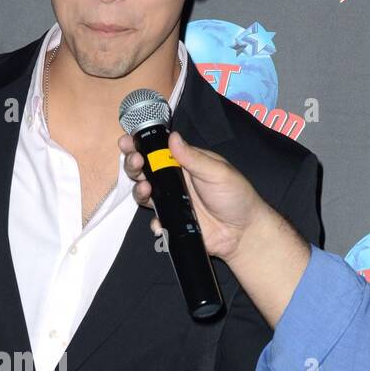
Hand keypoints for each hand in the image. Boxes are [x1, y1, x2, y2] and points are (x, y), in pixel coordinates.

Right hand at [119, 128, 264, 260]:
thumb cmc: (236, 196)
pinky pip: (155, 220)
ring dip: (139, 190)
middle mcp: (173, 180)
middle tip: (136, 162)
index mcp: (184, 162)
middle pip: (144, 170)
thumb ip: (193, 158)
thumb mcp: (217, 172)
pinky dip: (155, 221)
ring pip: (144, 194)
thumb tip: (173, 138)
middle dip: (133, 165)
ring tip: (145, 189)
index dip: (140, 145)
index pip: (157, 150)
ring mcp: (171, 201)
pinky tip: (161, 222)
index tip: (127, 142)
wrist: (242, 232)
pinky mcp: (172, 221)